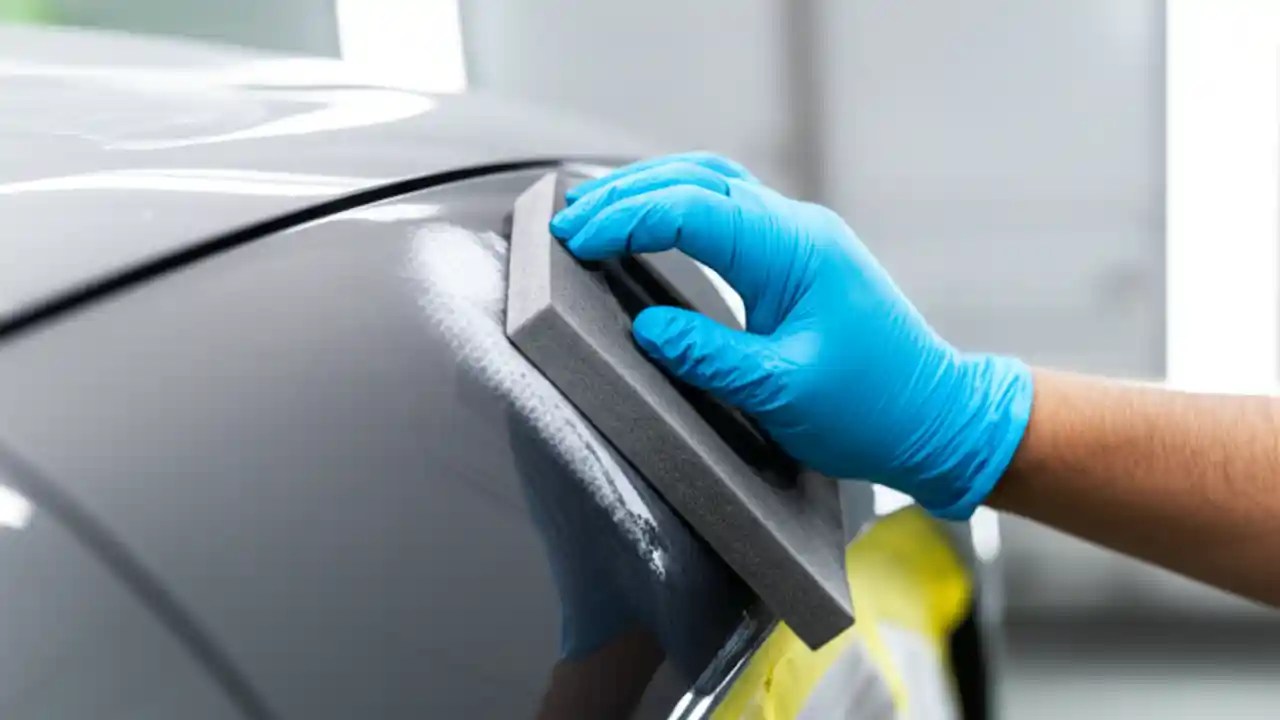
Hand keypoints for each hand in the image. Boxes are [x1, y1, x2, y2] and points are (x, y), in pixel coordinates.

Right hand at [550, 152, 1032, 518]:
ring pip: (715, 185)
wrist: (936, 416)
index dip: (628, 220)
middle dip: (627, 195)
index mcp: (794, 251)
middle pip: (699, 180)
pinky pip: (730, 211)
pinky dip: (681, 208)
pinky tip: (651, 224)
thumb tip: (648, 329)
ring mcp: (800, 238)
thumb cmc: (871, 409)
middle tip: (569, 221)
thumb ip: (709, 357)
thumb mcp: (780, 391)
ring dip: (653, 191)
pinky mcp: (798, 258)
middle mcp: (798, 230)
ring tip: (596, 212)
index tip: (577, 240)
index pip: (693, 211)